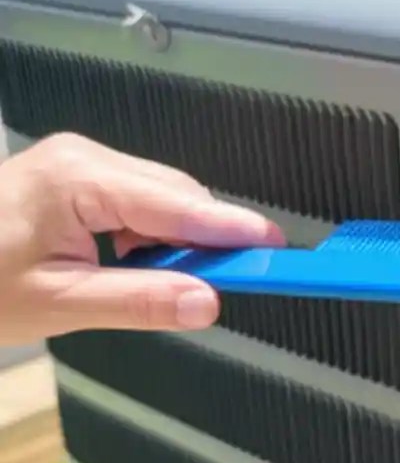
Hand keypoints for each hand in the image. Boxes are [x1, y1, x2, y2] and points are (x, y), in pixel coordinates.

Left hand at [0, 133, 283, 345]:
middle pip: (178, 196)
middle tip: (226, 285)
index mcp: (77, 179)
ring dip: (178, 240)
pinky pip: (140, 199)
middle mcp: (82, 157)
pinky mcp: (78, 175)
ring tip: (164, 283)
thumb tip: (206, 302)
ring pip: (164, 198)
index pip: (177, 205)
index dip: (231, 230)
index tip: (277, 250)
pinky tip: (141, 265)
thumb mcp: (59, 304)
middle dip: (207, 239)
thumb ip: (140, 302)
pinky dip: (154, 234)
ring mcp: (80, 162)